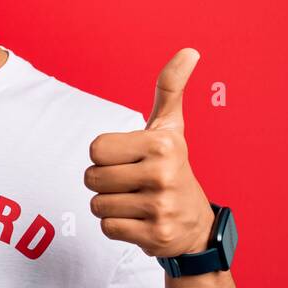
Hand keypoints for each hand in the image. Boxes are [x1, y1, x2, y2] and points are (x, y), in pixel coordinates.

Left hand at [84, 48, 215, 256]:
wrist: (195, 224)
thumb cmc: (172, 167)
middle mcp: (163, 175)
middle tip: (132, 183)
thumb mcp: (170, 127)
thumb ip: (170, 89)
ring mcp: (160, 208)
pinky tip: (139, 221)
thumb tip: (190, 51)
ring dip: (110, 205)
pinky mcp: (155, 236)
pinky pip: (106, 228)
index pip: (95, 150)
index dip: (105, 156)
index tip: (129, 159)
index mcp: (163, 144)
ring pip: (97, 205)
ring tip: (136, 201)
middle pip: (92, 178)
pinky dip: (117, 227)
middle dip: (105, 182)